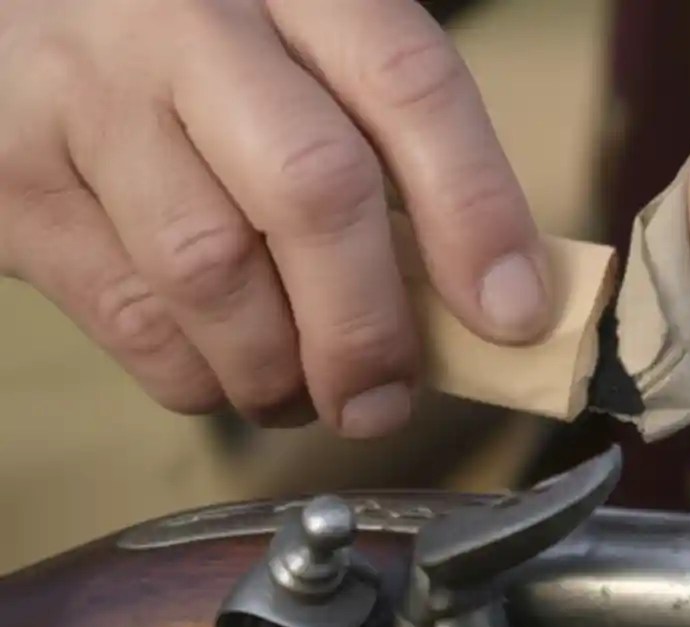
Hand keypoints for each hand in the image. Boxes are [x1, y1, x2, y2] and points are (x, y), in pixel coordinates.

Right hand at [0, 0, 550, 437]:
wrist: (23, 11)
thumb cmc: (202, 55)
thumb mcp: (304, 56)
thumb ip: (388, 151)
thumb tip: (485, 302)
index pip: (410, 87)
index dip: (476, 212)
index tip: (514, 314)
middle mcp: (186, 25)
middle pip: (313, 188)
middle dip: (367, 326)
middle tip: (386, 400)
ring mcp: (87, 99)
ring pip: (211, 270)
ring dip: (279, 371)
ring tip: (307, 396)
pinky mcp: (17, 182)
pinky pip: (133, 320)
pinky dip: (201, 378)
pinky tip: (229, 372)